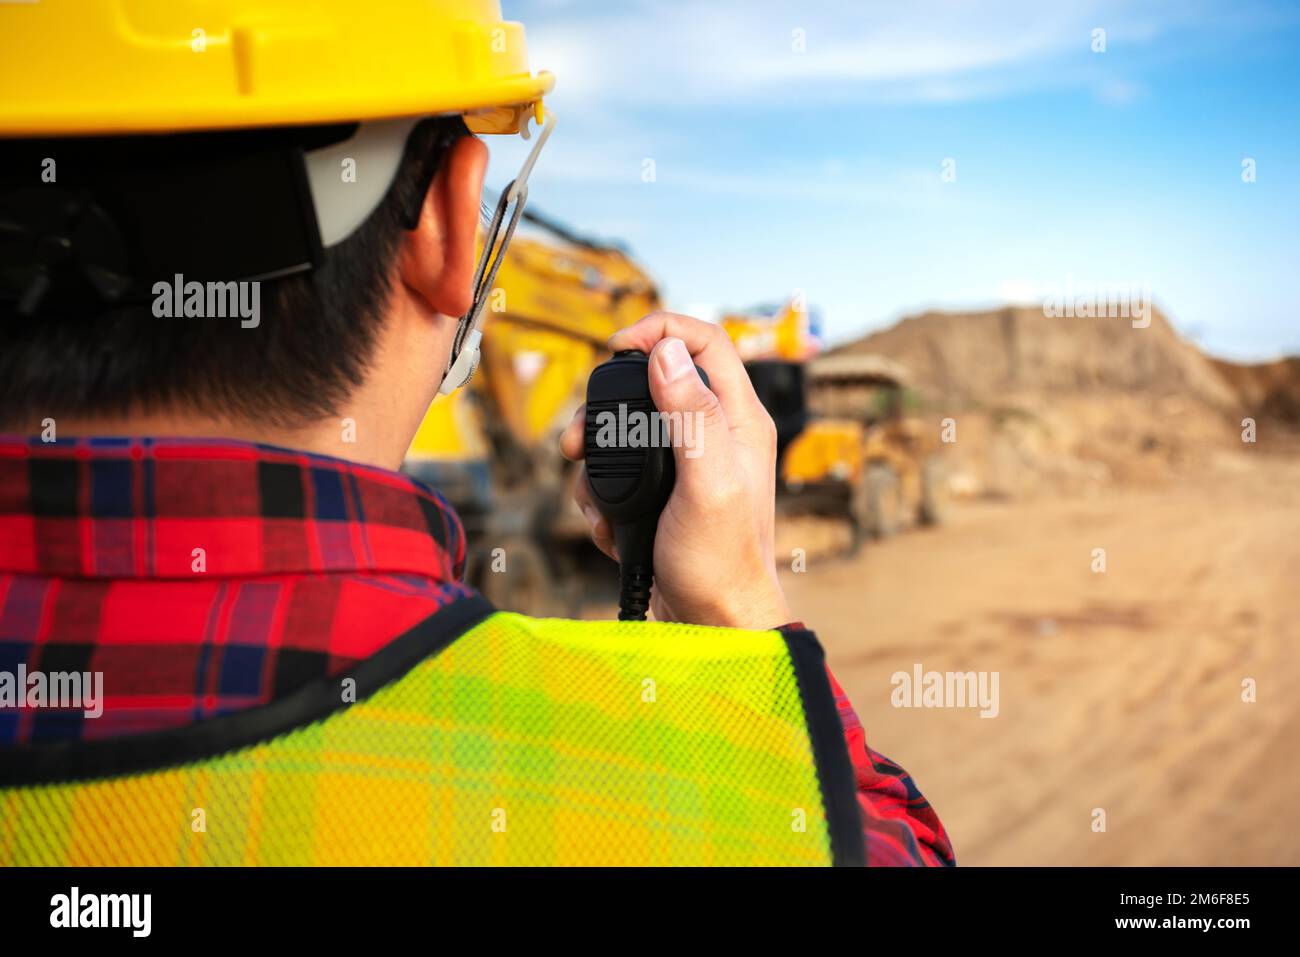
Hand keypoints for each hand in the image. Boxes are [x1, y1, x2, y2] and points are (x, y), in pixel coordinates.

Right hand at [560, 311, 790, 629]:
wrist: (714, 628)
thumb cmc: (721, 563)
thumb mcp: (707, 484)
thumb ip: (691, 415)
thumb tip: (665, 352)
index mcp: (739, 420)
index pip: (704, 341)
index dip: (659, 330)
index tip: (617, 348)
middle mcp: (717, 435)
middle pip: (655, 382)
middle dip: (609, 409)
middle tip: (579, 439)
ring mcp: (690, 467)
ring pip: (629, 433)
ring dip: (599, 463)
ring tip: (595, 499)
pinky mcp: (665, 498)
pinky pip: (621, 476)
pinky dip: (604, 497)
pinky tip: (609, 527)